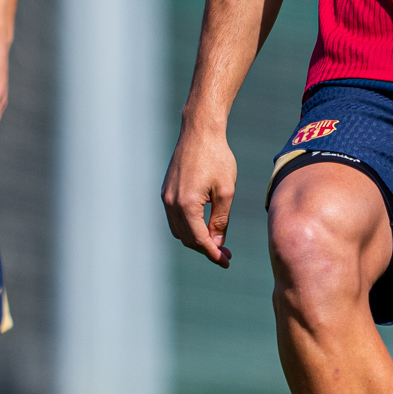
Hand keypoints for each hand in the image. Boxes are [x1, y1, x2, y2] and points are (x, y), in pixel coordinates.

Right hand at [162, 123, 239, 266]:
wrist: (200, 132)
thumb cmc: (217, 158)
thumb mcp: (226, 191)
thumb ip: (220, 220)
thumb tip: (216, 244)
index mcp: (186, 204)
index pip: (199, 240)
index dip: (213, 254)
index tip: (227, 262)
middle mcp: (171, 203)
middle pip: (187, 239)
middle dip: (206, 249)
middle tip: (225, 254)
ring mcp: (165, 197)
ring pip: (179, 230)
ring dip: (196, 240)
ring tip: (216, 242)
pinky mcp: (166, 191)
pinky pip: (175, 218)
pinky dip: (188, 227)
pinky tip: (203, 226)